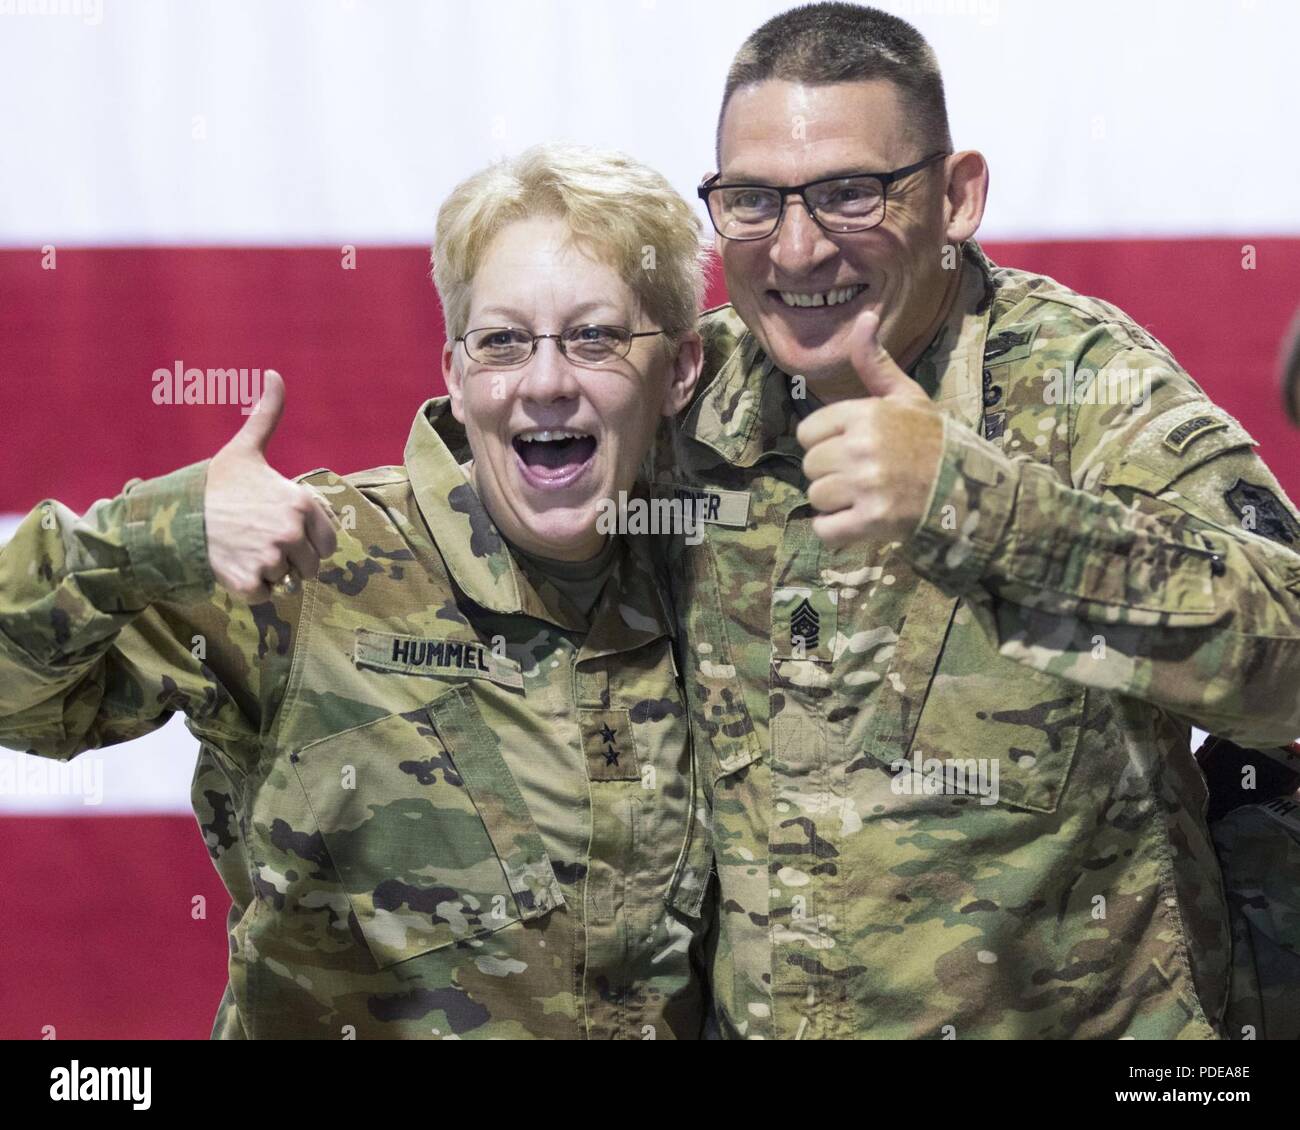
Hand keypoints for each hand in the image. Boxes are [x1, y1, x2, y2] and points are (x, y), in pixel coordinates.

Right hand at [204, 371, 336, 599]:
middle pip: (310, 566)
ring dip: (271, 574)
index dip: (308, 541)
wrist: (173, 513)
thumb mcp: (246, 449)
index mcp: (300, 503)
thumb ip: (268, 416)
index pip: (327, 543)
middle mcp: (291, 532)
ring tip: (246, 551)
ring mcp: (270, 559)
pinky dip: (252, 588)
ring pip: (288, 581)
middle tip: (261, 543)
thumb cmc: (215, 483)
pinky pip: (265, 596)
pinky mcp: (248, 582)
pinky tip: (235, 567)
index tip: (282, 531)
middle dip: (291, 559)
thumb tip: (275, 374)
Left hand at [795, 311, 943, 548]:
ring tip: (865, 497)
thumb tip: (864, 317)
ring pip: (816, 498)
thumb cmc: (933, 440)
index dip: (826, 443)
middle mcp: (863, 447)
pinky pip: (826, 530)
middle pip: (810, 466)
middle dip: (831, 474)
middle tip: (863, 476)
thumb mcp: (907, 396)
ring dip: (835, 503)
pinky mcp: (873, 521)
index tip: (852, 449)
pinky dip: (836, 532)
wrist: (970, 488)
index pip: (807, 433)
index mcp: (866, 413)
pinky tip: (859, 522)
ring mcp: (867, 485)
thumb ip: (875, 363)